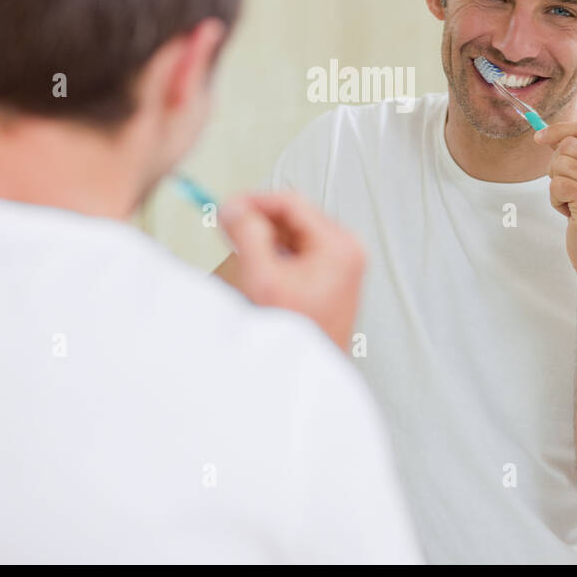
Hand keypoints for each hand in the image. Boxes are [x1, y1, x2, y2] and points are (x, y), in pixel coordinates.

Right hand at [217, 191, 365, 353]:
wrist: (307, 375)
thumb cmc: (294, 334)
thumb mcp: (262, 278)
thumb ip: (246, 234)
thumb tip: (233, 207)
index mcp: (339, 245)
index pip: (291, 202)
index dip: (255, 201)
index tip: (228, 208)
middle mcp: (348, 251)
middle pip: (294, 217)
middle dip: (259, 221)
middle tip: (229, 228)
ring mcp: (343, 264)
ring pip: (294, 234)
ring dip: (266, 238)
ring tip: (242, 253)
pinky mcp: (334, 278)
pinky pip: (300, 252)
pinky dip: (276, 254)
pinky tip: (260, 270)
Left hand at [535, 118, 576, 278]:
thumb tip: (548, 133)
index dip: (559, 129)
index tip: (540, 137)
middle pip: (568, 144)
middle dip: (557, 165)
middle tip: (568, 188)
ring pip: (559, 164)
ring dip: (557, 185)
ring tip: (574, 202)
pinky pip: (555, 185)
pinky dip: (555, 200)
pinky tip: (571, 213)